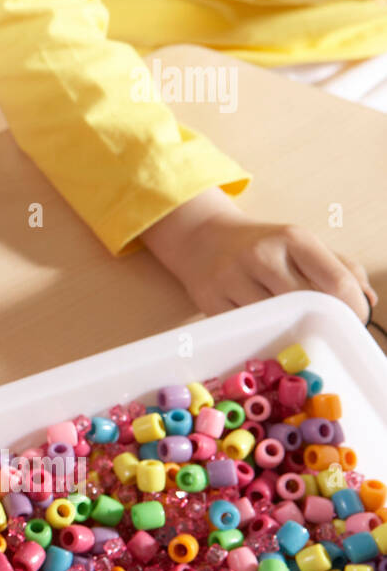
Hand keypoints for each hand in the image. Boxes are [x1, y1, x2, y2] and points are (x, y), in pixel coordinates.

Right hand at [141, 188, 375, 321]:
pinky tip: (264, 327)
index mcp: (293, 238)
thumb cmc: (261, 245)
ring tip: (292, 326)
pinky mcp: (211, 301)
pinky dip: (261, 332)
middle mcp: (262, 256)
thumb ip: (340, 268)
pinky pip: (248, 328)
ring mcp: (232, 279)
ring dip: (290, 329)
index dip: (353, 308)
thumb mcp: (301, 244)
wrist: (202, 238)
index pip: (337, 282)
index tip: (353, 318)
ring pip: (276, 320)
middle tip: (323, 325)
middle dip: (321, 319)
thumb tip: (368, 301)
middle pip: (308, 305)